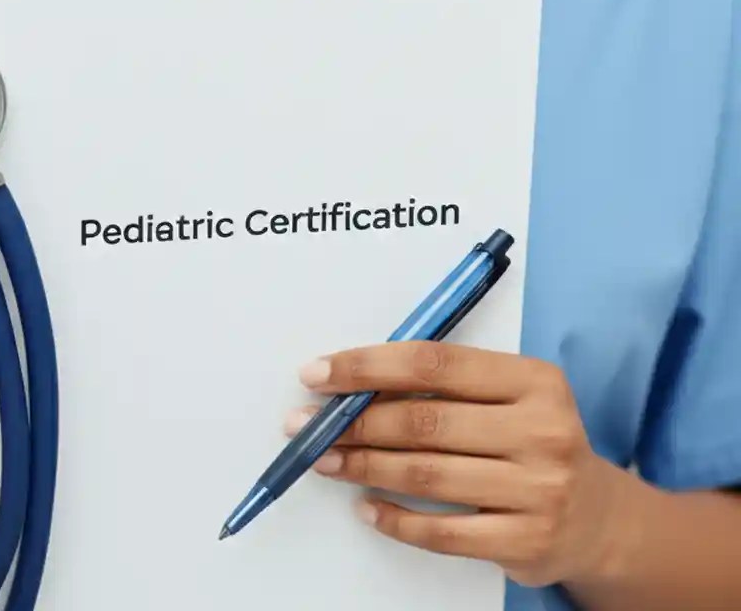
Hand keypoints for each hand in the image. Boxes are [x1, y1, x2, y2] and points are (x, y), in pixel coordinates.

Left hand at [286, 341, 627, 586]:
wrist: (599, 520)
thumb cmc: (532, 443)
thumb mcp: (508, 398)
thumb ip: (443, 386)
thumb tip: (349, 385)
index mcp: (534, 381)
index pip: (433, 362)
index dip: (366, 366)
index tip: (316, 374)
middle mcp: (542, 432)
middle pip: (423, 422)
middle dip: (353, 422)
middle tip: (305, 425)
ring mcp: (539, 490)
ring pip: (425, 475)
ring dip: (362, 466)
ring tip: (324, 460)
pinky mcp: (527, 541)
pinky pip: (441, 532)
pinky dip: (394, 519)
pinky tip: (365, 506)